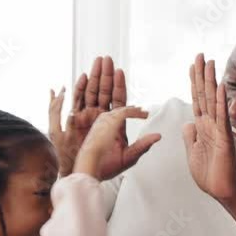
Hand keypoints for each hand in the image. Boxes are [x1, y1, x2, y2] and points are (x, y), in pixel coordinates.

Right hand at [50, 56, 150, 179]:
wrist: (88, 176)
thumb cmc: (107, 169)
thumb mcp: (128, 158)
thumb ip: (142, 146)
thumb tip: (158, 137)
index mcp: (114, 125)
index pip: (118, 100)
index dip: (119, 86)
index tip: (120, 72)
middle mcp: (101, 119)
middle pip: (103, 92)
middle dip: (105, 75)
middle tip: (108, 58)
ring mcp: (88, 119)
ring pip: (91, 92)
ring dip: (94, 76)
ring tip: (98, 61)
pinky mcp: (77, 122)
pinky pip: (78, 101)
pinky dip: (80, 88)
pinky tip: (84, 75)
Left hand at [184, 53, 235, 223]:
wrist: (222, 191)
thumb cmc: (210, 174)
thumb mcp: (193, 153)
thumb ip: (190, 137)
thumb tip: (187, 124)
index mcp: (202, 128)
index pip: (197, 100)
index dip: (194, 83)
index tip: (192, 66)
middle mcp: (211, 125)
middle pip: (204, 95)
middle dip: (201, 75)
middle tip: (200, 54)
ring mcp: (219, 130)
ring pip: (213, 101)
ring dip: (211, 81)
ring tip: (210, 62)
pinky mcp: (225, 139)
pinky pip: (222, 118)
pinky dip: (220, 102)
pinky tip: (220, 87)